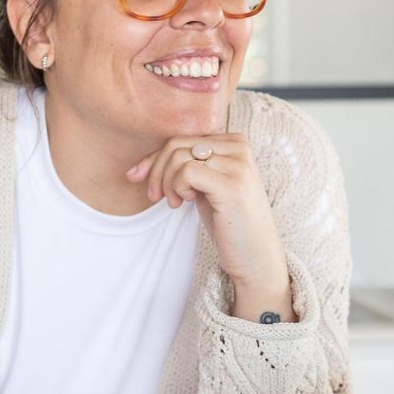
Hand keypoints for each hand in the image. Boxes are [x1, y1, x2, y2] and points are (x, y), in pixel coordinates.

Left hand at [125, 133, 286, 289]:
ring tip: (175, 203)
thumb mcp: (204, 187)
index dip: (155, 158)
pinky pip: (187, 171)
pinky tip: (186, 202)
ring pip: (179, 157)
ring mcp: (238, 165)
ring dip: (167, 182)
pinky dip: (178, 187)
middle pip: (177, 144)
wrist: (256, 256)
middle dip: (156, 170)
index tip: (137, 177)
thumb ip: (184, 167)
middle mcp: (239, 148)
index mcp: (234, 143)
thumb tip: (137, 168)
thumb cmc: (229, 222)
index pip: (183, 137)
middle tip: (156, 196)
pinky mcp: (232, 185)